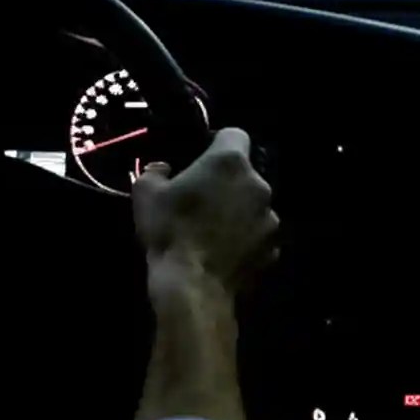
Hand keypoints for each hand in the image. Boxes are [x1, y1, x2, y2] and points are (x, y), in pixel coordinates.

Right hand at [132, 128, 278, 298]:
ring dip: (238, 211)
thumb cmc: (170, 230)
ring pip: (254, 205)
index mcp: (230, 162)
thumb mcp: (146, 193)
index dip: (218, 143)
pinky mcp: (273, 248)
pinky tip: (224, 252)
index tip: (202, 158)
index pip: (235, 134)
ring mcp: (270, 218)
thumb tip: (163, 169)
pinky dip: (245, 239)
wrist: (192, 285)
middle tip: (202, 199)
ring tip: (212, 230)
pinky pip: (258, 235)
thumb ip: (155, 172)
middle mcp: (258, 185)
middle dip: (227, 183)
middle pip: (245, 174)